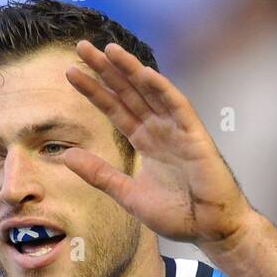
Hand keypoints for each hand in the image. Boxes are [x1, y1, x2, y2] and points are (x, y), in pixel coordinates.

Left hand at [63, 41, 255, 250]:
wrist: (211, 230)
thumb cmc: (177, 214)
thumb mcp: (127, 194)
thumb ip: (99, 174)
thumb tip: (65, 156)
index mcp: (145, 141)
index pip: (114, 108)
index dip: (94, 90)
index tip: (70, 73)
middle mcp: (160, 129)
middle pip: (128, 93)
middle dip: (106, 70)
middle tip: (81, 46)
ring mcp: (178, 130)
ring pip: (151, 92)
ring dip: (131, 70)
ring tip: (108, 50)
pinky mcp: (196, 137)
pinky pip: (178, 108)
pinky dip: (163, 90)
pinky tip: (145, 74)